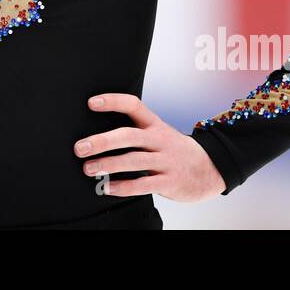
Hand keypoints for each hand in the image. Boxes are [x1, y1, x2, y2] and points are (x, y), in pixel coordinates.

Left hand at [74, 93, 225, 201]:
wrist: (210, 169)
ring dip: (108, 165)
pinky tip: (107, 188)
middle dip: (102, 141)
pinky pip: (143, 185)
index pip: (133, 105)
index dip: (113, 101)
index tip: (92, 103)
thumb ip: (135, 131)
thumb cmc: (174, 150)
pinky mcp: (169, 182)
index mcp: (155, 124)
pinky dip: (123, 187)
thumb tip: (98, 134)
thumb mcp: (159, 133)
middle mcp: (159, 140)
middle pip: (129, 136)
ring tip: (88, 169)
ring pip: (134, 161)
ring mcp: (165, 161)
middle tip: (80, 148)